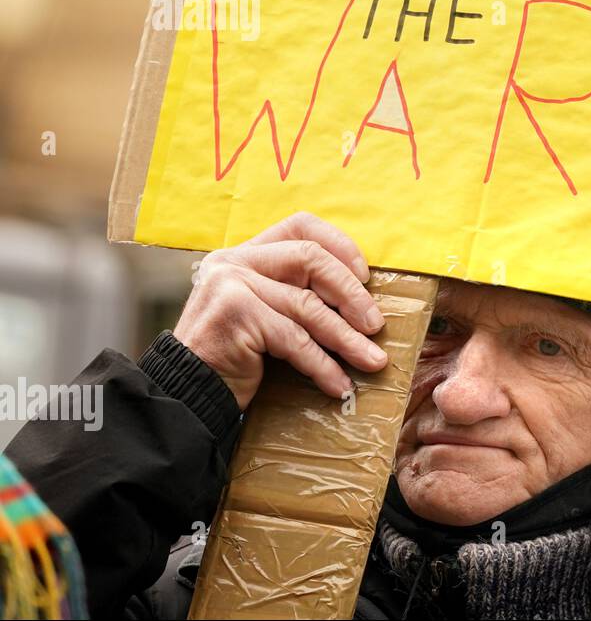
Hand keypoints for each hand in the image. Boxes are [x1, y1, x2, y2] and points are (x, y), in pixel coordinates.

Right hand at [173, 212, 387, 410]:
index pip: (300, 226)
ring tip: (372, 360)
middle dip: (351, 294)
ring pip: (307, 306)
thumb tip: (362, 299)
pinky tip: (339, 384)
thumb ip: (296, 292)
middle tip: (376, 325)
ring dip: (347, 339)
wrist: (185, 395)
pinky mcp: (234, 316)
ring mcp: (230, 286)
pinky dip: (322, 366)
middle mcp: (234, 262)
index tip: (365, 276)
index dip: (339, 245)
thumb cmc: (234, 357)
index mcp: (244, 254)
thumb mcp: (266, 313)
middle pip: (310, 259)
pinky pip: (294, 340)